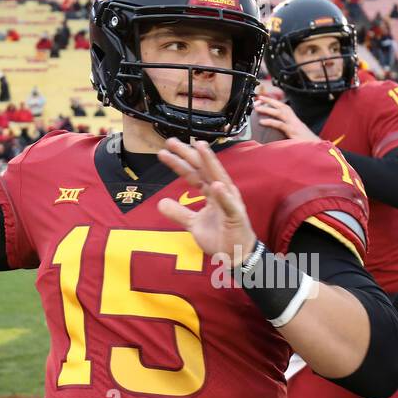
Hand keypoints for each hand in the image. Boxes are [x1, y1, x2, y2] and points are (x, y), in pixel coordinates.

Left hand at [156, 137, 257, 261]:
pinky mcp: (236, 216)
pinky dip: (224, 196)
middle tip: (171, 141)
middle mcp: (222, 192)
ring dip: (210, 163)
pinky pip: (229, 205)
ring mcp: (230, 202)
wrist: (237, 256)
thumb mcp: (194, 224)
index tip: (165, 151)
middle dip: (189, 154)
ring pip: (219, 178)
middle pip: (204, 169)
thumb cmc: (220, 238)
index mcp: (212, 192)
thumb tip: (160, 203)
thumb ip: (179, 213)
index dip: (179, 163)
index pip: (194, 173)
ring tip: (200, 147)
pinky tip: (216, 185)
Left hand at [252, 92, 317, 140]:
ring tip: (257, 108)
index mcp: (296, 122)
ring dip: (268, 109)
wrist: (318, 150)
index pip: (285, 108)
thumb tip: (276, 134)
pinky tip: (262, 122)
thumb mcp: (296, 138)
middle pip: (282, 106)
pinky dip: (270, 122)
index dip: (275, 103)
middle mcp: (295, 121)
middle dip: (270, 101)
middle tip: (259, 97)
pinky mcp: (293, 132)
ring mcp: (294, 125)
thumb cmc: (307, 146)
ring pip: (280, 113)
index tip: (265, 99)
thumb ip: (287, 134)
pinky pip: (280, 124)